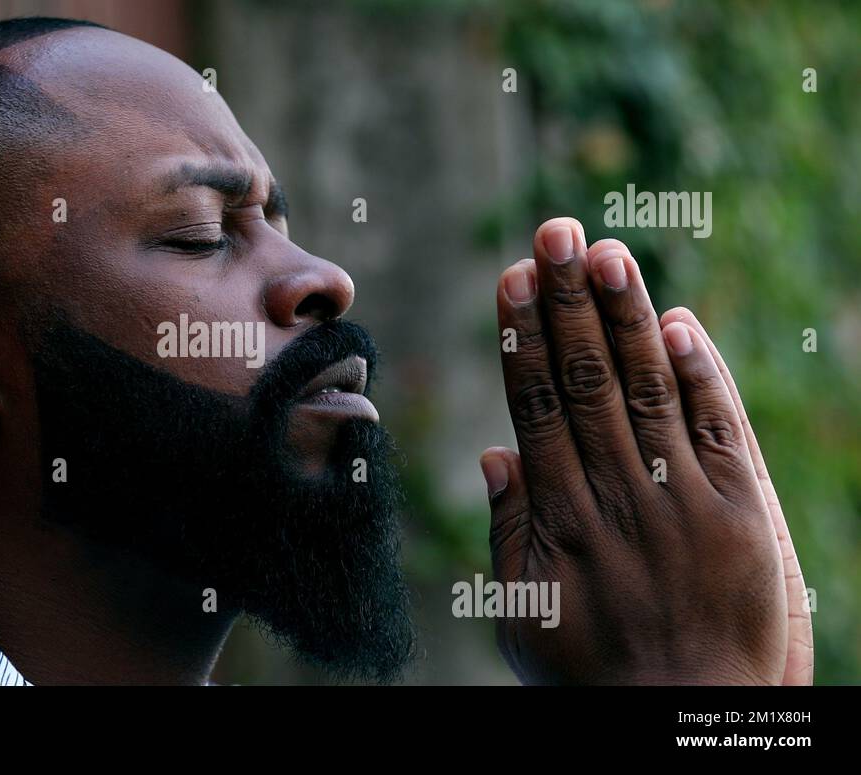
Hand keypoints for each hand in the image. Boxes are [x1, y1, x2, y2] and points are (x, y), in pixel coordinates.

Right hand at [481, 217, 812, 684]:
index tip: (513, 279)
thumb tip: (497, 450)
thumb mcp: (523, 616)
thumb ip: (510, 532)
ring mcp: (683, 503)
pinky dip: (699, 376)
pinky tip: (679, 323)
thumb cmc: (591, 676)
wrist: (686, 725)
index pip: (538, 405)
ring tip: (607, 253)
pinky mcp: (742, 516)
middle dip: (568, 302)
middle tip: (554, 233)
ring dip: (627, 318)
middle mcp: (619, 499)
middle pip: (587, 382)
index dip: (525, 338)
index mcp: (558, 521)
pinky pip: (716, 431)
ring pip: (645, 392)